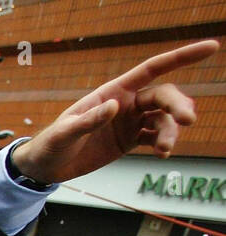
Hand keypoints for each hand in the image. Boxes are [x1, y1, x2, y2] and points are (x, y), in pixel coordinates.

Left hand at [12, 40, 217, 184]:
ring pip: (163, 119)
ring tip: (166, 149)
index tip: (211, 48)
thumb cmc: (52, 143)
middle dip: (178, 106)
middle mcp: (127, 103)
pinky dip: (163, 143)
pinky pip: (155, 137)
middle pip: (164, 96)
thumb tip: (115, 106)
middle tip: (187, 121)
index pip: (153, 68)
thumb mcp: (66, 132)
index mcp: (114, 91)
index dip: (182, 57)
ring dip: (170, 131)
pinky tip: (163, 153)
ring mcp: (130, 122)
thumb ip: (89, 120)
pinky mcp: (129, 141)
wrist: (47, 166)